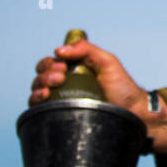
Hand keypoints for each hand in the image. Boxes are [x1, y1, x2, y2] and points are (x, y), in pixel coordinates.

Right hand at [29, 38, 166, 154]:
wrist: (132, 114)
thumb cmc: (122, 88)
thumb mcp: (107, 62)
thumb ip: (87, 50)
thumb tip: (59, 51)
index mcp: (74, 70)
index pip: (50, 63)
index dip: (51, 63)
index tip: (64, 67)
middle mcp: (65, 85)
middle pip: (41, 75)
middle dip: (46, 74)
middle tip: (61, 77)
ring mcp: (62, 101)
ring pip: (37, 90)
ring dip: (38, 86)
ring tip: (50, 89)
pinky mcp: (62, 115)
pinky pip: (39, 109)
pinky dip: (35, 101)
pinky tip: (42, 98)